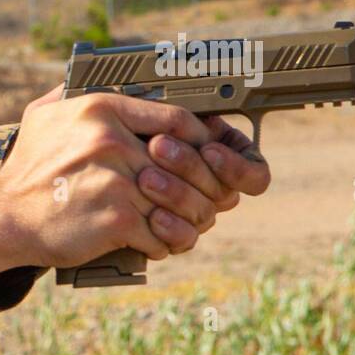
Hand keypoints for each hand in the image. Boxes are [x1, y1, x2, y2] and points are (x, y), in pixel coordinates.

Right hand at [0, 89, 271, 288]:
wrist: (2, 215)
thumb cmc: (25, 169)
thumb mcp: (43, 115)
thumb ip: (72, 92)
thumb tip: (89, 69)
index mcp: (101, 109)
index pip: (177, 118)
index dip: (200, 141)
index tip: (203, 155)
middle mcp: (112, 140)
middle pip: (188, 164)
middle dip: (202, 187)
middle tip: (206, 199)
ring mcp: (117, 180)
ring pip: (181, 202)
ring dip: (189, 220)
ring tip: (184, 226)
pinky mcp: (116, 218)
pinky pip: (162, 233)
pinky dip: (164, 244)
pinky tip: (157, 244)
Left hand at [140, 114, 270, 251]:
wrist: (100, 160)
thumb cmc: (127, 129)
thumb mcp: (153, 115)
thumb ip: (182, 120)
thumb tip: (202, 130)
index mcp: (226, 157)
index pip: (254, 176)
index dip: (235, 167)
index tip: (208, 150)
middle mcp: (216, 188)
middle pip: (225, 193)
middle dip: (190, 168)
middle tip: (158, 147)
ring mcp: (197, 213)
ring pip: (204, 215)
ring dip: (176, 193)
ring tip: (144, 176)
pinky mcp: (176, 235)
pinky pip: (186, 240)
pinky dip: (172, 227)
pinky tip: (153, 216)